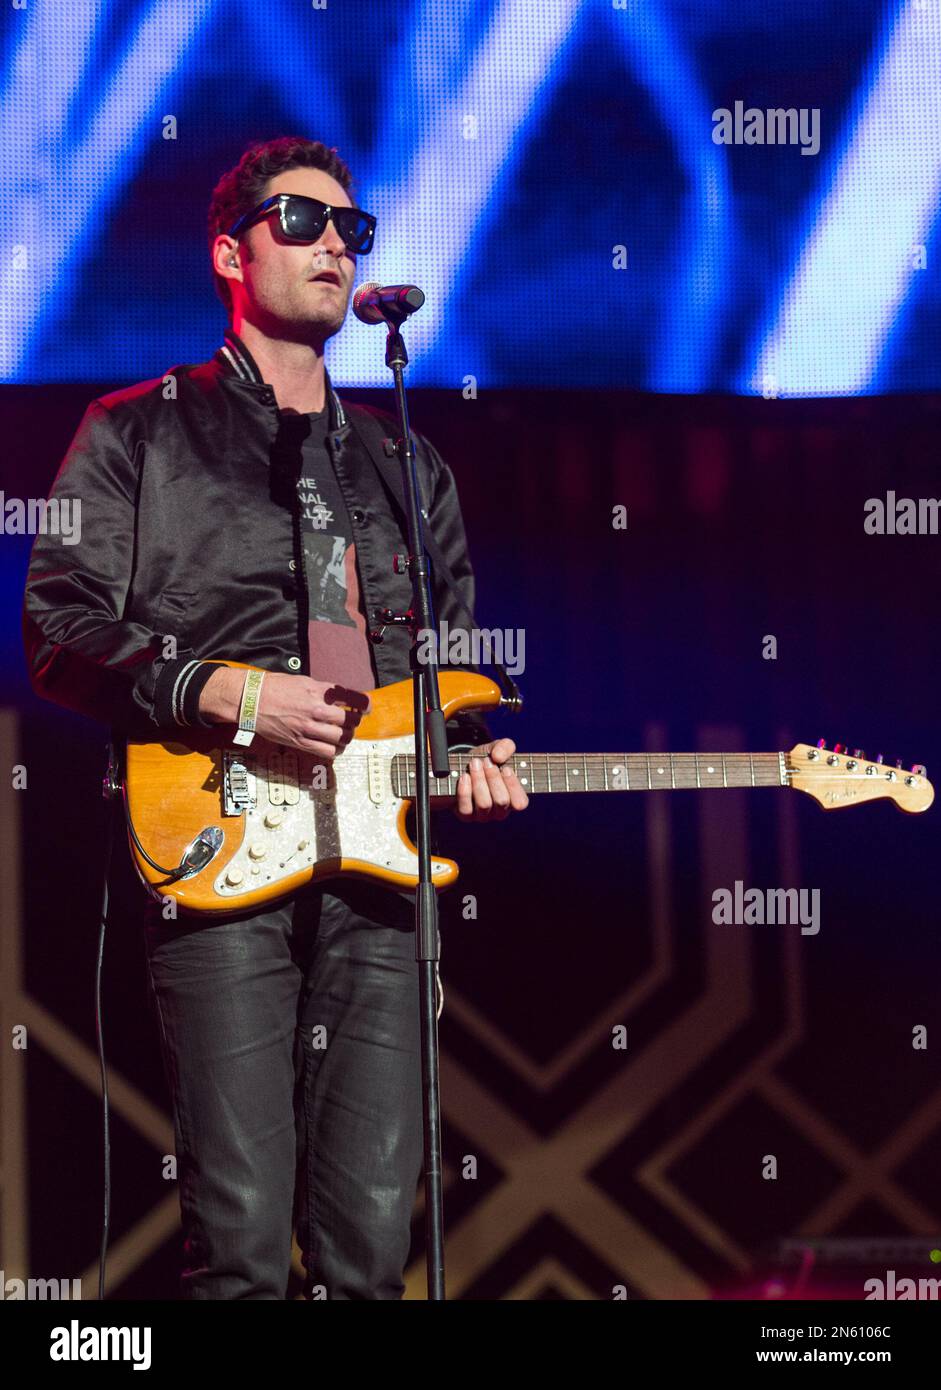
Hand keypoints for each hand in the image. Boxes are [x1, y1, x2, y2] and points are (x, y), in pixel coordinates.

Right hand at [199, 667, 369, 757]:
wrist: (251, 700)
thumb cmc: (274, 687)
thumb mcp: (303, 681)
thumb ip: (323, 690)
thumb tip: (340, 697)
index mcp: (318, 691)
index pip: (352, 698)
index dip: (365, 704)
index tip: (367, 707)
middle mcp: (316, 709)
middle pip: (350, 720)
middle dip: (354, 721)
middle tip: (351, 721)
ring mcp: (308, 727)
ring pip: (341, 738)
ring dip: (346, 737)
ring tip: (343, 734)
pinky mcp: (300, 741)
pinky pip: (327, 751)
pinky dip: (334, 750)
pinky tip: (332, 746)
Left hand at [452, 738, 529, 821]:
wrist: (463, 766)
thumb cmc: (486, 760)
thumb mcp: (498, 749)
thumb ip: (505, 747)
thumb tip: (498, 757)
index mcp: (513, 799)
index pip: (520, 802)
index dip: (514, 786)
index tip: (506, 768)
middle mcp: (500, 811)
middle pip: (501, 801)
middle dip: (493, 778)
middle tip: (486, 761)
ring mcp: (483, 815)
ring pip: (484, 804)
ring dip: (479, 781)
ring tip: (474, 764)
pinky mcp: (466, 815)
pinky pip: (466, 809)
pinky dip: (465, 791)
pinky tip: (464, 777)